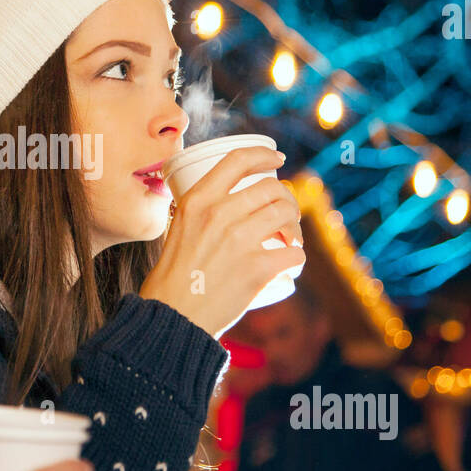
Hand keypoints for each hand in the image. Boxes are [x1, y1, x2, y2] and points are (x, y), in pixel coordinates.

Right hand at [140, 146, 304, 338]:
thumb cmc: (173, 275)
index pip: (238, 160)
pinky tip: (290, 262)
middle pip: (271, 188)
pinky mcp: (257, 268)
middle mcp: (219, 214)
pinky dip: (297, 257)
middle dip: (287, 198)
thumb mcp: (178, 228)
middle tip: (286, 213)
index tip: (278, 159)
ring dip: (295, 225)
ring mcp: (239, 240)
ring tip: (291, 238)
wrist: (173, 315)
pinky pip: (294, 253)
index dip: (263, 155)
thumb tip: (230, 201)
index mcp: (197, 200)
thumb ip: (201, 211)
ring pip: (287, 215)